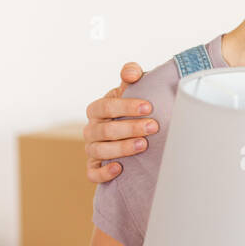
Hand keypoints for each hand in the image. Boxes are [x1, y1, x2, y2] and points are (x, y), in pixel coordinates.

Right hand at [84, 61, 157, 183]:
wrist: (133, 128)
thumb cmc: (133, 107)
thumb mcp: (133, 89)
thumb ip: (132, 75)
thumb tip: (131, 73)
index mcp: (97, 108)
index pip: (106, 106)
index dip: (126, 106)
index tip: (148, 107)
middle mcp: (92, 129)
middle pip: (105, 129)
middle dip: (130, 128)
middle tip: (153, 127)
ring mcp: (92, 148)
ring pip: (99, 151)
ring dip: (121, 148)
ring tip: (143, 145)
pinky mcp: (94, 167)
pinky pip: (92, 173)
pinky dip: (103, 172)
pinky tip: (119, 168)